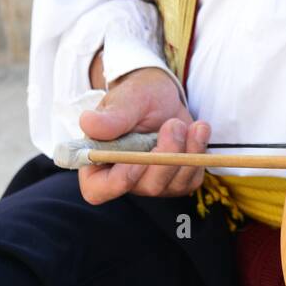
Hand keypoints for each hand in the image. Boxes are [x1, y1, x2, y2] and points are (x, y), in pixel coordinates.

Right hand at [78, 67, 209, 204]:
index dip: (119, 181)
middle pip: (146, 187)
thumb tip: (87, 122)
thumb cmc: (136, 96)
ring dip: (186, 152)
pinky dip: (199, 153)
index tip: (138, 157)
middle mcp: (124, 178)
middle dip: (165, 157)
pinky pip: (192, 178)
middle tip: (173, 125)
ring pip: (173, 185)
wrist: (161, 95)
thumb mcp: (125, 100)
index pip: (98, 190)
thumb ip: (110, 117)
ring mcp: (152, 181)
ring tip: (185, 123)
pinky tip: (198, 130)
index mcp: (99, 162)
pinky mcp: (177, 178)